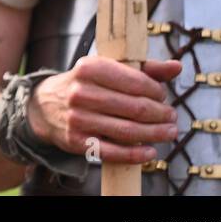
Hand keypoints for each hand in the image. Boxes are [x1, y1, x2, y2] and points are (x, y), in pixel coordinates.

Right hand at [26, 56, 181, 163]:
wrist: (44, 106)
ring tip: (169, 132)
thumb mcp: (107, 69)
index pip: (136, 82)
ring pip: (128, 131)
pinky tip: (150, 151)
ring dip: (155, 134)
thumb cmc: (85, 86)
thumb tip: (176, 67)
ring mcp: (78, 118)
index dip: (157, 91)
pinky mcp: (77, 141)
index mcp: (89, 68)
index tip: (163, 96)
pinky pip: (114, 151)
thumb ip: (143, 68)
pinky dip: (136, 154)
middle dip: (161, 114)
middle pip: (136, 108)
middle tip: (172, 116)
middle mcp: (81, 92)